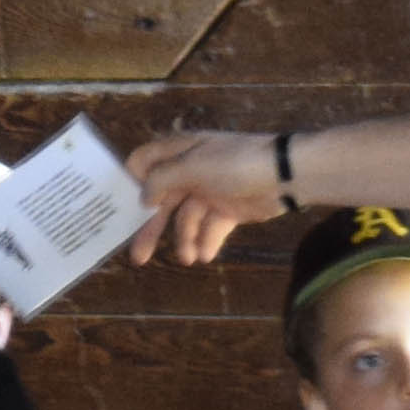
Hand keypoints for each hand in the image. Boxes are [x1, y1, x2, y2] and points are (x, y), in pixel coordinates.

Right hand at [124, 129, 288, 267]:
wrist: (286, 175)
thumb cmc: (235, 163)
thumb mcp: (192, 166)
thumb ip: (162, 180)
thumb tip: (142, 197)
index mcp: (180, 151)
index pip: (145, 161)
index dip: (132, 182)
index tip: (122, 207)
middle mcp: (190, 170)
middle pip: (162, 201)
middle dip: (152, 229)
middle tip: (139, 258)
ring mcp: (210, 191)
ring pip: (187, 219)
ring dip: (185, 238)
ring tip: (188, 258)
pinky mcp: (228, 210)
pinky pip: (210, 228)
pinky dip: (207, 240)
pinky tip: (205, 254)